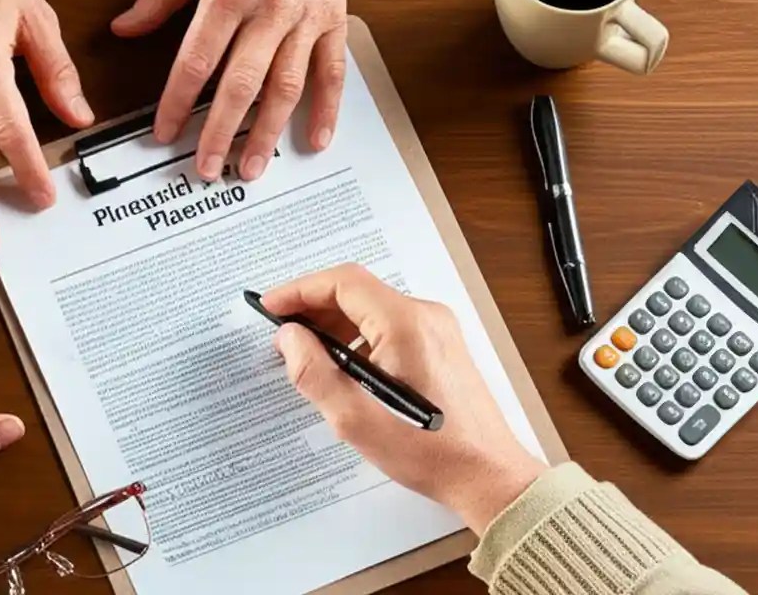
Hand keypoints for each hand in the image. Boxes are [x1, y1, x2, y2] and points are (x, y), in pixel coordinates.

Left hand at [112, 0, 350, 181]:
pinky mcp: (332, 20)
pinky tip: (315, 139)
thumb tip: (125, 26)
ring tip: (252, 166)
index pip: (198, 60)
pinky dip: (327, 109)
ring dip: (268, 132)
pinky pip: (331, 71)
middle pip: (242, 84)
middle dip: (221, 132)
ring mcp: (305, 18)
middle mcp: (270, 9)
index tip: (164, 131)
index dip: (177, 101)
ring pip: (287, 87)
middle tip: (207, 168)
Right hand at [262, 265, 545, 535]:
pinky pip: (389, 326)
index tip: (270, 307)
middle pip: (357, 292)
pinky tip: (341, 367)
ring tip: (305, 355)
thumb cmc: (429, 452)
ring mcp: (436, 329)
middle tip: (280, 334)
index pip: (343, 283)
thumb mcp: (355, 419)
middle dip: (313, 308)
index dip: (300, 290)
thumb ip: (315, 372)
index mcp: (406, 324)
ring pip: (371, 309)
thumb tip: (289, 338)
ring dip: (334, 324)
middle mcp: (425, 316)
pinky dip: (358, 336)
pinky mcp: (440, 345)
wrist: (486, 474)